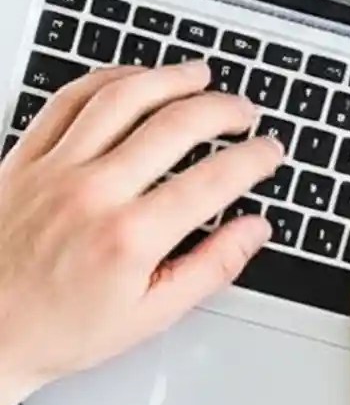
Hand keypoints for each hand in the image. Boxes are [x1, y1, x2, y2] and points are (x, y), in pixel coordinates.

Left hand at [0, 62, 282, 404]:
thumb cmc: (57, 329)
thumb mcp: (152, 315)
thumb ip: (212, 267)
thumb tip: (253, 231)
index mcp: (131, 238)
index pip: (214, 180)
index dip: (254, 158)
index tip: (270, 151)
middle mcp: (93, 194)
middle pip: (175, 125)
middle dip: (223, 110)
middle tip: (244, 112)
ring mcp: (54, 169)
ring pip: (122, 98)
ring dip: (169, 78)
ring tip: (199, 75)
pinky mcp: (23, 158)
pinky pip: (68, 100)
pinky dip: (107, 79)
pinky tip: (133, 79)